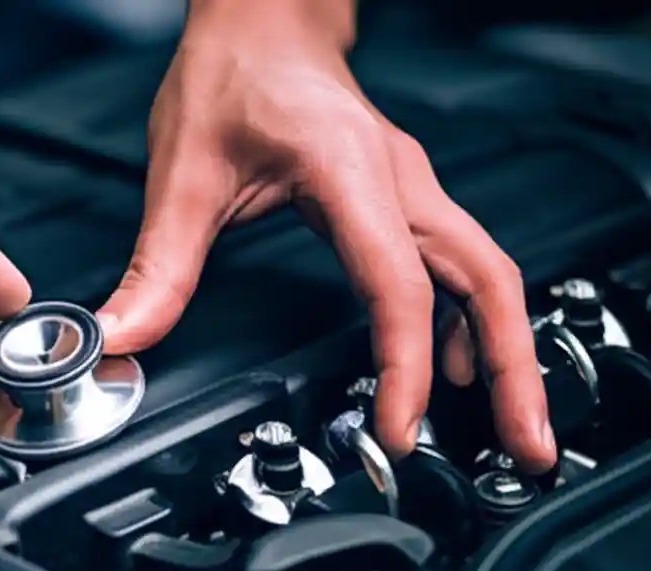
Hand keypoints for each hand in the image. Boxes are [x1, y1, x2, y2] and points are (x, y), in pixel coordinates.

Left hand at [96, 0, 554, 469]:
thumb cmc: (232, 76)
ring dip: (506, 353)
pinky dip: (469, 323)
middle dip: (512, 372)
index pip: (399, 285)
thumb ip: (157, 266)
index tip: (397, 429)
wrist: (260, 24)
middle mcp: (400, 181)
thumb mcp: (182, 174)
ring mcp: (412, 189)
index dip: (406, 366)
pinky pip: (459, 267)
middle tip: (527, 448)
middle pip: (487, 282)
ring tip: (513, 428)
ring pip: (487, 276)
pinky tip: (456, 365)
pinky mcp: (404, 199)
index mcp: (350, 172)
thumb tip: (124, 337)